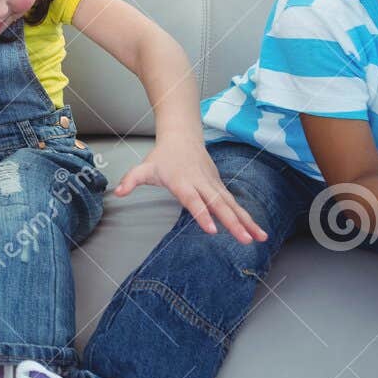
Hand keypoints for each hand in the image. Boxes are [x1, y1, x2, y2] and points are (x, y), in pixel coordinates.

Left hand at [115, 135, 267, 242]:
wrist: (183, 137)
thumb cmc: (163, 156)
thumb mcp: (144, 167)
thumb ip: (132, 180)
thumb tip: (118, 192)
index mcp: (183, 182)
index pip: (194, 200)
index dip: (202, 214)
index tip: (212, 230)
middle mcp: (202, 184)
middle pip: (219, 205)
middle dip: (233, 223)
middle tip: (244, 240)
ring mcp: (214, 185)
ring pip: (232, 205)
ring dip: (247, 222)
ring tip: (259, 238)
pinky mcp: (221, 187)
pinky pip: (235, 205)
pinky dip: (248, 218)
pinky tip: (257, 231)